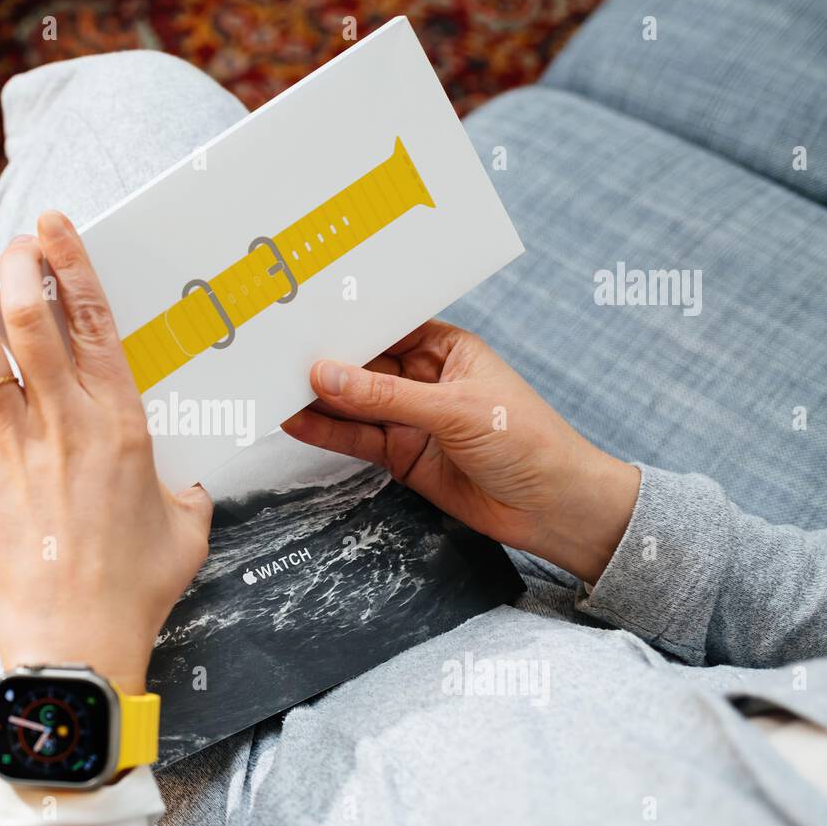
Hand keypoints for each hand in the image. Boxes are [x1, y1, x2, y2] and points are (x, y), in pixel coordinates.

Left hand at [0, 211, 212, 693]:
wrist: (75, 641)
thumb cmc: (135, 588)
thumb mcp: (187, 530)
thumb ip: (186, 494)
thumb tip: (183, 487)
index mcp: (120, 424)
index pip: (93, 322)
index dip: (72, 263)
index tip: (55, 226)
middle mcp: (63, 421)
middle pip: (29, 316)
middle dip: (18, 264)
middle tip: (16, 243)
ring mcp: (11, 445)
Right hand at [282, 319, 638, 583]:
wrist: (552, 509)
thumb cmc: (528, 442)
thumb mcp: (455, 410)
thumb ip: (386, 396)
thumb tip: (327, 375)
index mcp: (447, 349)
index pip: (388, 328)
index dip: (350, 323)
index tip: (306, 316)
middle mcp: (425, 379)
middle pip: (364, 366)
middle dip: (325, 362)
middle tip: (277, 355)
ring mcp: (411, 418)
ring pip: (354, 404)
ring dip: (318, 399)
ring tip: (273, 388)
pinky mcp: (402, 455)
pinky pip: (357, 439)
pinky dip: (327, 431)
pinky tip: (296, 421)